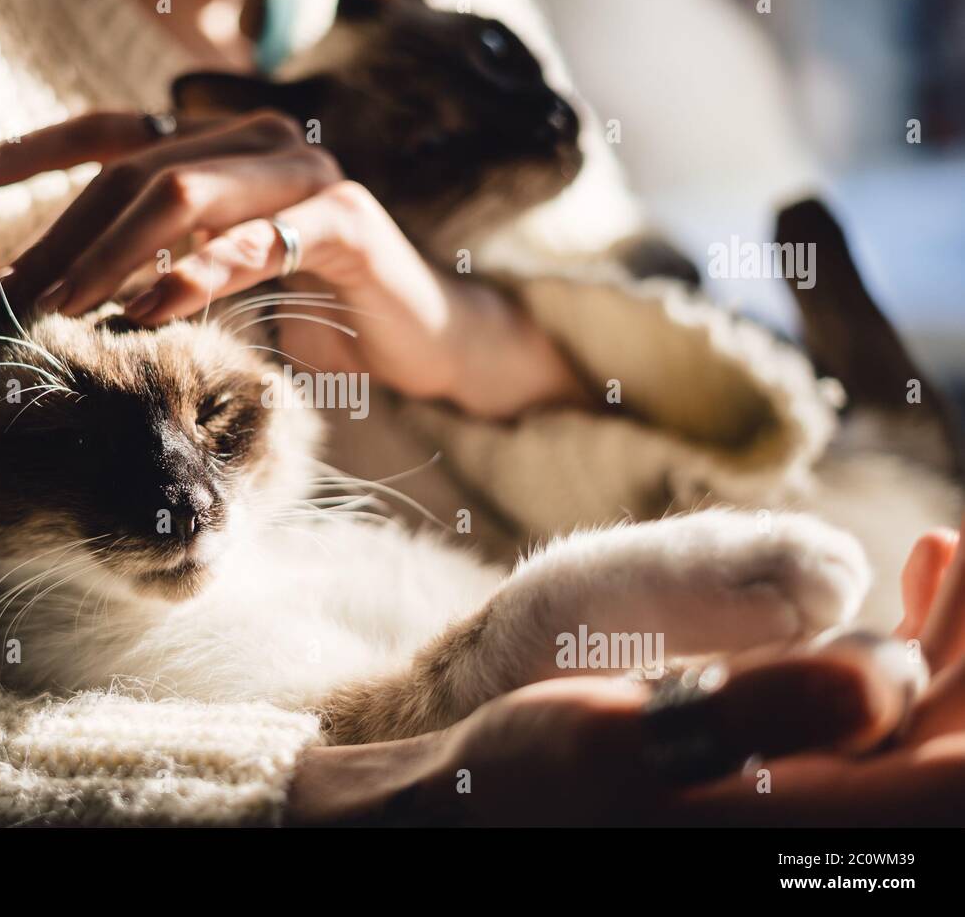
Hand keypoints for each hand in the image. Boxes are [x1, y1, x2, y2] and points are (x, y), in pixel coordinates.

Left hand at [0, 111, 585, 416]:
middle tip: (15, 293)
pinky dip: (194, 275)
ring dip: (112, 255)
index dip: (41, 147)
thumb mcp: (222, 278)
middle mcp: (264, 142)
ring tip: (61, 307)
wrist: (421, 334)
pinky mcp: (345, 222)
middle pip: (139, 166)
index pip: (119, 133)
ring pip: (184, 192)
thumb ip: (160, 263)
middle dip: (68, 232)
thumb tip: (57, 288)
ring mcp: (308, 174)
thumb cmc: (314, 310)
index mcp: (227, 146)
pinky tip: (147, 311)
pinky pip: (255, 241)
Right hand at [285, 519, 964, 825]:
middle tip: (946, 546)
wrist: (469, 815)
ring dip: (947, 650)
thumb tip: (885, 676)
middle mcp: (819, 837)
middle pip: (952, 743)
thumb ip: (758, 718)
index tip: (951, 556)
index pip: (955, 766)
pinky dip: (901, 672)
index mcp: (799, 836)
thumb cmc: (525, 779)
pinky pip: (879, 741)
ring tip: (936, 559)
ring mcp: (805, 823)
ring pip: (925, 742)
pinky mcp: (783, 801)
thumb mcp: (619, 739)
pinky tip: (887, 615)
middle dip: (964, 637)